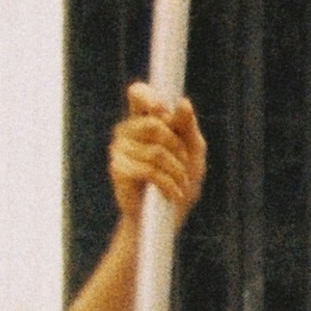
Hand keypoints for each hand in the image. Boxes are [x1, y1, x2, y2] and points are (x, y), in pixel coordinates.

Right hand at [109, 89, 205, 222]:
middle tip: (185, 164)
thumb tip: (182, 102)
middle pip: (154, 125)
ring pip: (156, 151)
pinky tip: (172, 193)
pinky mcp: (118, 170)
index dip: (148, 96)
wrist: (166, 217)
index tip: (162, 109)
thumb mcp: (193, 150)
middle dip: (178, 146)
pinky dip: (168, 183)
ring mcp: (119, 149)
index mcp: (145, 120)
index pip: (138, 94)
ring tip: (180, 184)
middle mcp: (128, 131)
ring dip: (177, 170)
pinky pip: (149, 170)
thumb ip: (187, 126)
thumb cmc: (181, 180)